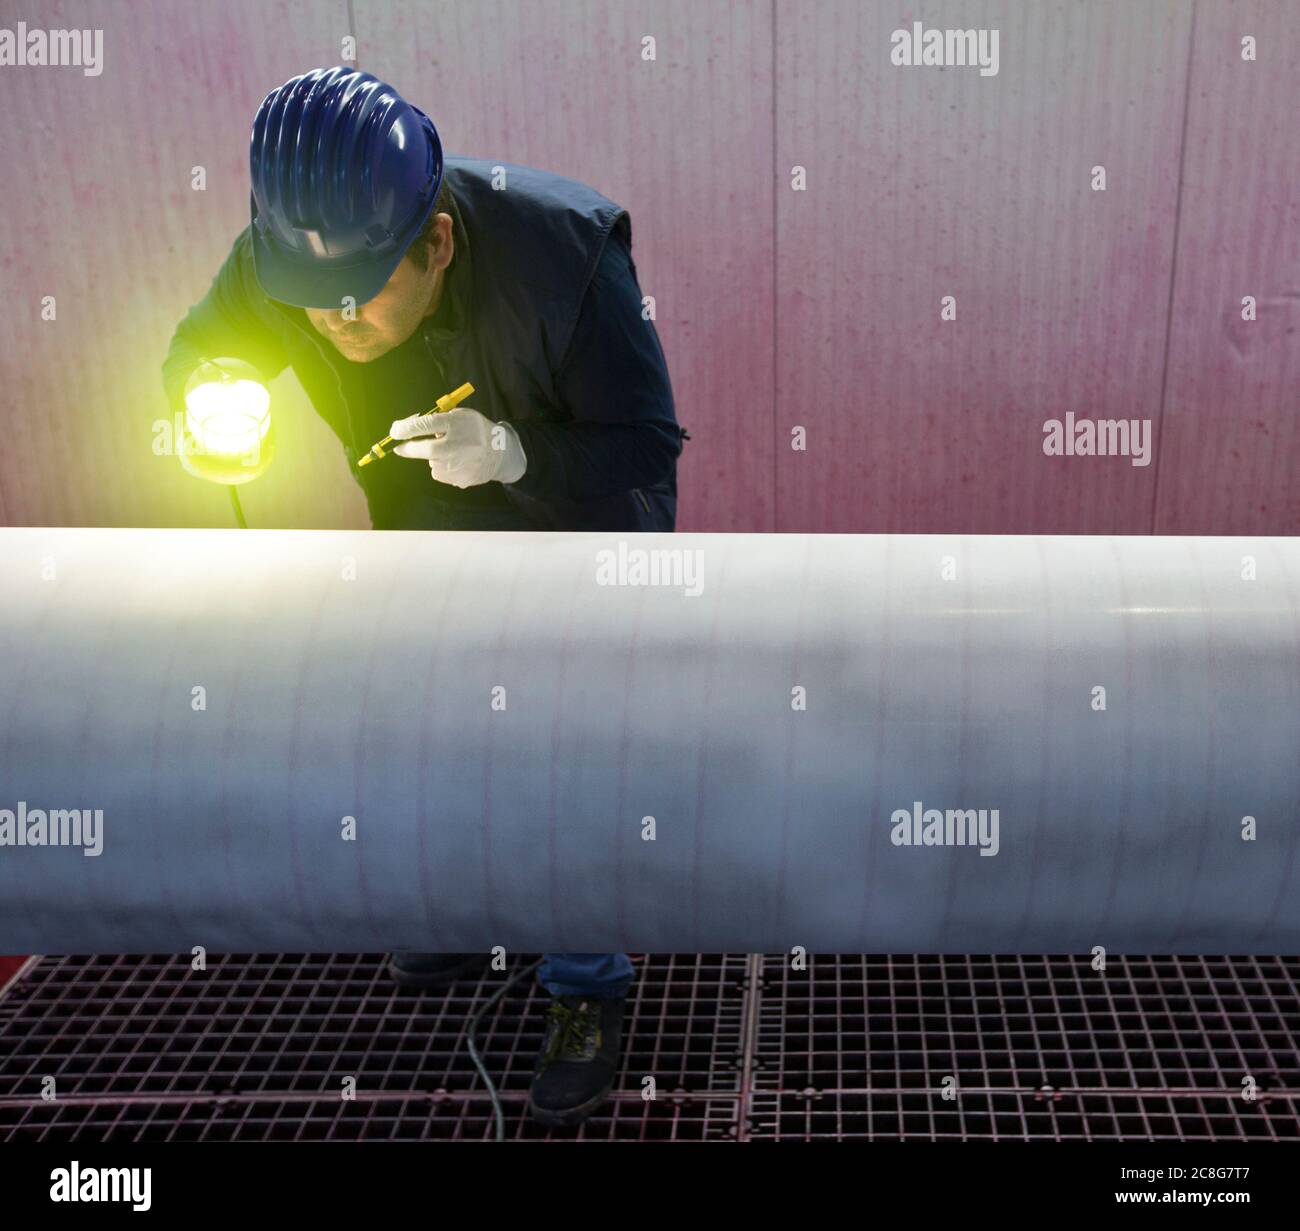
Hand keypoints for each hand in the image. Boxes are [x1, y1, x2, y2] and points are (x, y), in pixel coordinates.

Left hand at [389, 406, 526, 487]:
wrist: (501, 453)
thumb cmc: (476, 430)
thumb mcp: (462, 416)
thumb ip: (440, 420)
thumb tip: (411, 427)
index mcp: (458, 424)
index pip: (426, 425)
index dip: (406, 428)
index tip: (394, 431)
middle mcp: (459, 445)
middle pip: (424, 449)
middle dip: (408, 448)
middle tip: (400, 446)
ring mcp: (460, 465)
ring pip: (432, 462)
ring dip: (434, 457)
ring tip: (453, 452)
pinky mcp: (459, 478)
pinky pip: (439, 473)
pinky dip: (443, 467)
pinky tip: (458, 462)